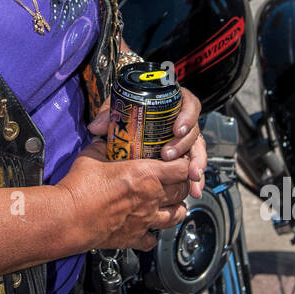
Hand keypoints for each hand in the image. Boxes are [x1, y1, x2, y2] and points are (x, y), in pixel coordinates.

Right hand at [58, 135, 194, 251]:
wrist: (68, 218)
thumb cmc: (79, 188)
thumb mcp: (92, 156)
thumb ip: (103, 146)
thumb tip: (104, 139)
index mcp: (145, 175)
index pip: (182, 167)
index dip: (184, 163)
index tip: (180, 160)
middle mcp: (151, 198)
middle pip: (183, 190)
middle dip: (183, 184)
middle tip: (176, 180)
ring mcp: (145, 220)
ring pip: (177, 215)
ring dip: (176, 208)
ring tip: (170, 204)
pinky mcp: (134, 237)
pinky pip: (152, 240)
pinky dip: (152, 235)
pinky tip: (147, 229)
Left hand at [88, 84, 205, 200]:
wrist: (127, 127)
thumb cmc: (128, 113)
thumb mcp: (119, 109)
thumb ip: (108, 115)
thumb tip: (96, 127)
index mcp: (173, 104)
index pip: (189, 105)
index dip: (187, 117)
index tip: (176, 129)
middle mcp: (183, 121)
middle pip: (194, 131)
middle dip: (185, 145)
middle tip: (169, 156)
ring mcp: (185, 139)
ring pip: (198, 150)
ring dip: (196, 164)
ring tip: (192, 177)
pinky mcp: (185, 156)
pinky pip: (194, 165)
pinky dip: (195, 179)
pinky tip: (194, 189)